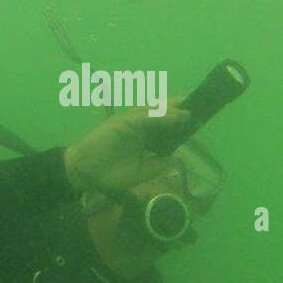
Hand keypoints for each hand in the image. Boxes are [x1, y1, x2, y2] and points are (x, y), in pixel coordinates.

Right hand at [63, 101, 188, 195]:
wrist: (86, 174)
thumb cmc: (110, 173)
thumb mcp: (140, 172)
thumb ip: (157, 164)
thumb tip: (174, 158)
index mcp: (141, 137)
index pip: (162, 126)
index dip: (177, 122)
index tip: (194, 122)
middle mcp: (137, 127)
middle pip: (160, 114)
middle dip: (177, 110)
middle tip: (196, 108)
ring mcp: (130, 122)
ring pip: (155, 111)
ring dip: (172, 109)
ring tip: (189, 110)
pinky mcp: (123, 122)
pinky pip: (146, 117)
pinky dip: (162, 116)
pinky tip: (175, 116)